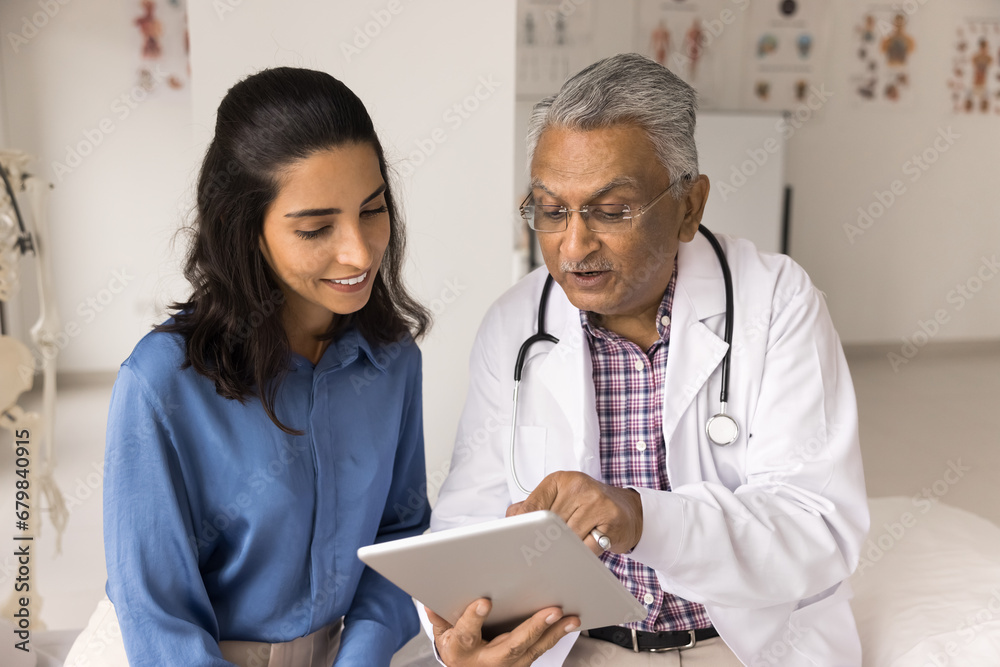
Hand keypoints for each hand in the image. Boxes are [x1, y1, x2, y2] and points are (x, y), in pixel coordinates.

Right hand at [426, 598, 578, 665]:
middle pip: (512, 646)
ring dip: (554, 633)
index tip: (483, 602)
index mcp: (461, 652)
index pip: (466, 636)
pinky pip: (541, 650)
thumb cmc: (456, 651)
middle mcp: (487, 662)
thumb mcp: (442, 636)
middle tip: (551, 610)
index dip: (473, 619)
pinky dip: (556, 635)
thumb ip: (438, 619)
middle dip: (533, 628)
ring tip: (571, 617)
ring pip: (534, 650)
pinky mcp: (522, 664)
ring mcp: (508, 666)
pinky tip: (571, 622)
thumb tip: (430, 601)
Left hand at [506, 471, 642, 554]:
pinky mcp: (611, 518)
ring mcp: (596, 500)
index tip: (517, 543)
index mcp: (560, 480)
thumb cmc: (588, 507)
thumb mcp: (560, 500)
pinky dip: (583, 555)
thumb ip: (534, 507)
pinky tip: (585, 550)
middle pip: (549, 525)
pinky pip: (588, 547)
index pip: (532, 506)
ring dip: (566, 550)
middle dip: (544, 543)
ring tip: (568, 551)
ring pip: (568, 538)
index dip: (523, 528)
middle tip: (539, 556)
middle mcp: (578, 485)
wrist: (628, 511)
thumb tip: (509, 519)